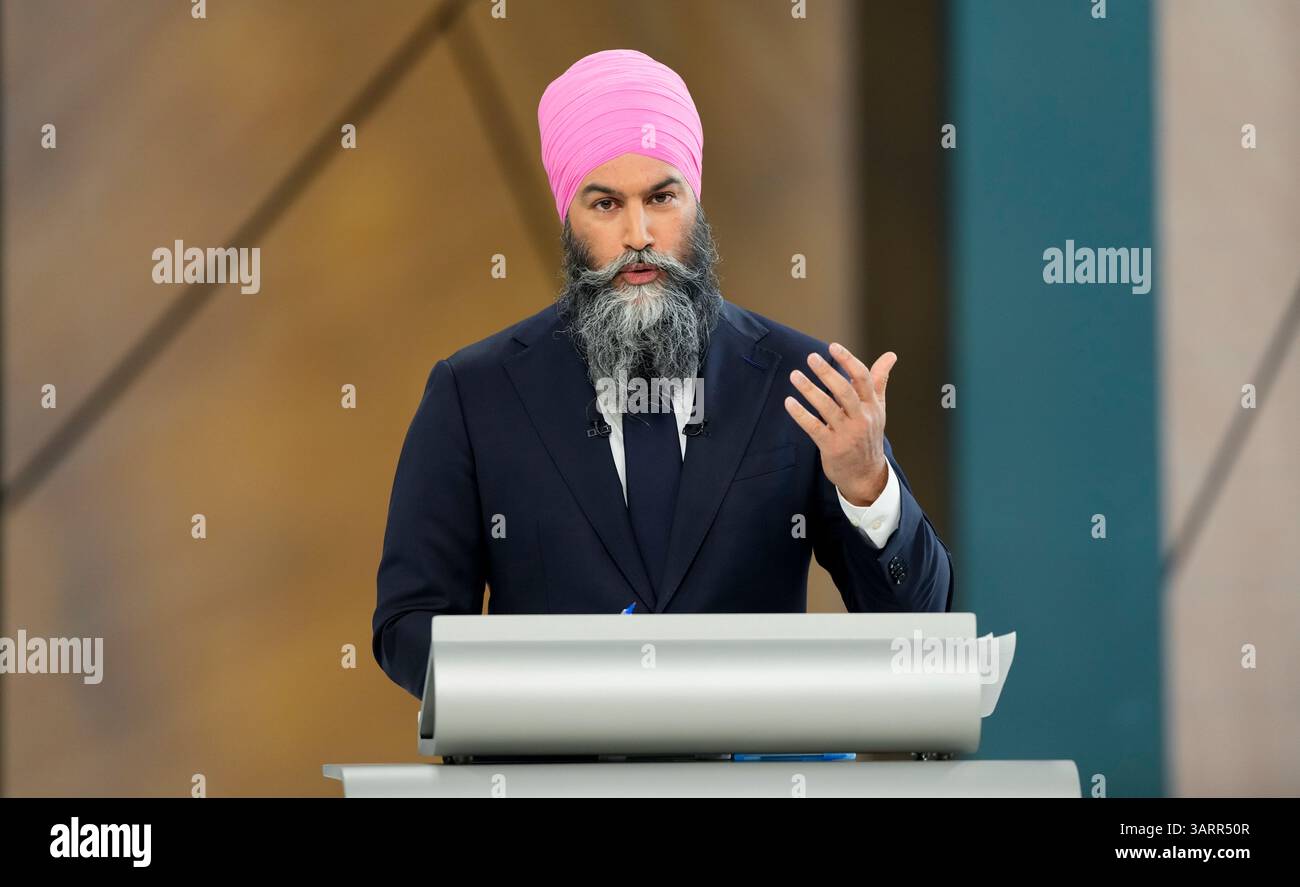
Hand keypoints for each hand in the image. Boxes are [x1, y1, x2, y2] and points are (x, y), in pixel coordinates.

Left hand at [783, 343, 895, 506]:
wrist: (866, 475)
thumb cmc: (869, 436)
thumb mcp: (878, 409)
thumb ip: (879, 380)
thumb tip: (891, 355)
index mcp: (872, 406)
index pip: (862, 379)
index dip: (848, 361)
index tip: (832, 346)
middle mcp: (861, 419)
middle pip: (845, 391)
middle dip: (827, 373)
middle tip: (811, 357)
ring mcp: (847, 434)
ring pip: (827, 408)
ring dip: (809, 390)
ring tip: (794, 375)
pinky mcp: (832, 447)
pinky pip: (814, 428)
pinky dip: (800, 414)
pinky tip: (789, 401)